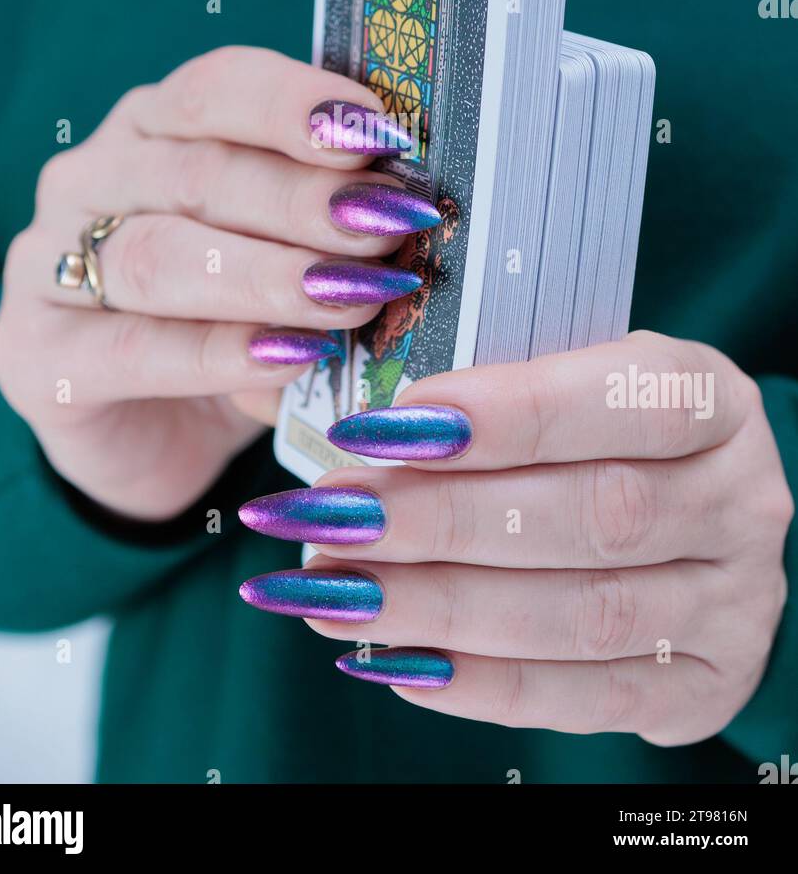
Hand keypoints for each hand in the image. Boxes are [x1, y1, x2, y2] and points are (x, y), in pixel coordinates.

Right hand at [0, 47, 430, 520]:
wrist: (150, 431)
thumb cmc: (232, 320)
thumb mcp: (283, 259)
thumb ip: (327, 231)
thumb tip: (412, 223)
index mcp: (153, 128)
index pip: (215, 90)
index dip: (295, 104)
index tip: (377, 130)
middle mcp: (91, 179)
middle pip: (198, 172)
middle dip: (303, 198)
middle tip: (385, 224)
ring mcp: (47, 264)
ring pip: (162, 256)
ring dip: (269, 276)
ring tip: (351, 296)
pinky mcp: (34, 356)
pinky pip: (133, 348)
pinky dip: (218, 354)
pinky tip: (287, 360)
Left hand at [240, 331, 792, 744]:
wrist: (690, 520)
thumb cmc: (598, 430)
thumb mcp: (568, 376)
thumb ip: (492, 393)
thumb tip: (364, 427)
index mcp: (711, 396)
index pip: (619, 398)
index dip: (506, 413)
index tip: (391, 421)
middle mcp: (739, 500)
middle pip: (592, 514)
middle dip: (445, 517)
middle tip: (333, 515)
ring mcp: (734, 603)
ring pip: (583, 615)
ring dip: (442, 607)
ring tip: (333, 592)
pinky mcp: (702, 686)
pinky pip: (586, 698)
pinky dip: (481, 684)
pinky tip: (394, 658)